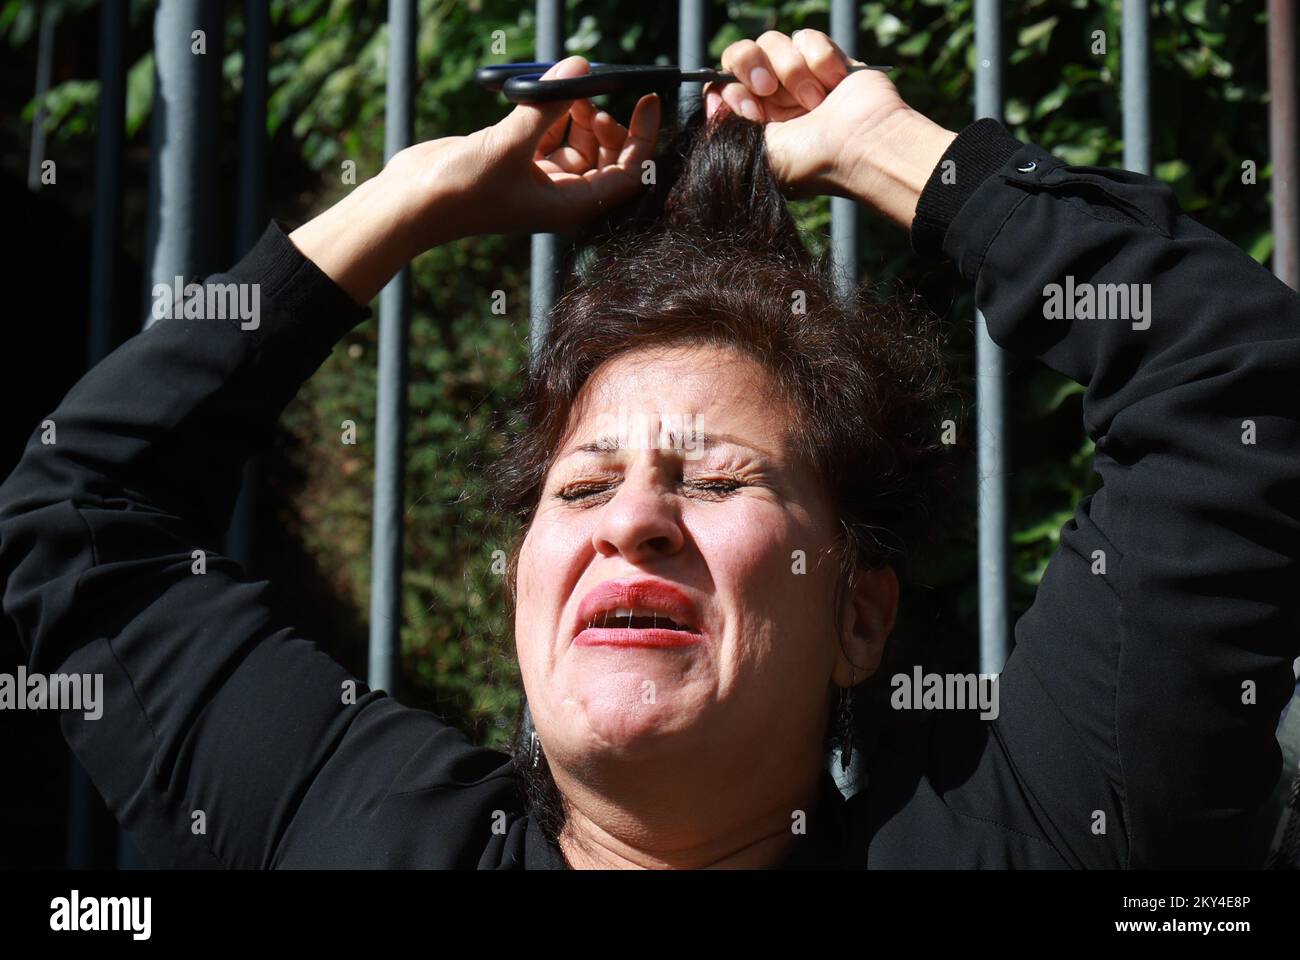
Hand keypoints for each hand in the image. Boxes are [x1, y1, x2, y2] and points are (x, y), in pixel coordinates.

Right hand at [391, 56, 660, 248]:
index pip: (630, 173)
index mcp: (572, 205)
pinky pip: (552, 133)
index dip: (643, 137)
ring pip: (582, 142)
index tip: (647, 99)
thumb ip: (546, 106)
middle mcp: (563, 195)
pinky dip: (554, 112)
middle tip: (590, 95)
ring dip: (581, 113)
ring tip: (564, 91)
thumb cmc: (460, 190)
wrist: (412, 203)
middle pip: (610, 157)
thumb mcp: (508, 145)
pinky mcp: (519, 161)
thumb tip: (581, 68)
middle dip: (609, 124)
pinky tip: (543, 95)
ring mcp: (541, 178)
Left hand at [704, 29, 954, 225]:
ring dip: (792, 70)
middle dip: (749, 65)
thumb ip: (729, 127)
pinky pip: (806, 37)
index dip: (729, 90)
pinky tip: (833, 83)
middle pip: (740, 55)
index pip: (721, 86)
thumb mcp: (758, 153)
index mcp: (755, 124)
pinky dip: (819, 59)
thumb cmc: (811, 160)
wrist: (862, 146)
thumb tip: (715, 100)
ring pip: (773, 42)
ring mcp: (800, 78)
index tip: (751, 110)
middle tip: (768, 87)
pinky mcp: (827, 60)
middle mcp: (774, 99)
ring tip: (814, 99)